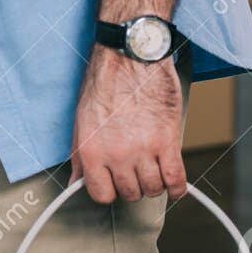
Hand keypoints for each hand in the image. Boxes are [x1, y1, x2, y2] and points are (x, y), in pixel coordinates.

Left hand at [70, 44, 185, 203]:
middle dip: (131, 185)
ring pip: (153, 189)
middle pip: (129, 193)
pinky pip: (176, 179)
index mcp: (91, 150)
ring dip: (153, 184)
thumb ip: (80, 155)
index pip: (100, 194)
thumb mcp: (82, 120)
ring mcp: (144, 150)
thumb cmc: (105, 83)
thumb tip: (75, 181)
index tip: (113, 184)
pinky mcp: (169, 142)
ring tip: (151, 169)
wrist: (131, 58)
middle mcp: (116, 155)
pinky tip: (173, 183)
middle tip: (133, 171)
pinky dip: (177, 187)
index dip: (108, 190)